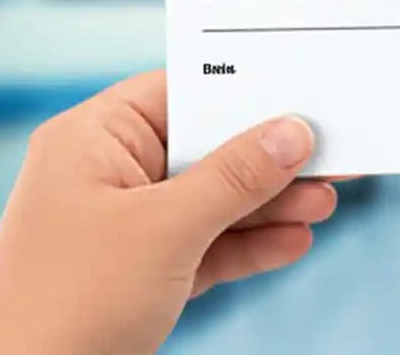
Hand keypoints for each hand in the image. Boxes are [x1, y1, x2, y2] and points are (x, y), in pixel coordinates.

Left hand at [0, 71, 338, 354]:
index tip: (303, 99)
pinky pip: (209, 244)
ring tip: (324, 203)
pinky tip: (294, 242)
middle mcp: (108, 175)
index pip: (181, 94)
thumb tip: (291, 134)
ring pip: (214, 200)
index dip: (244, 94)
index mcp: (92, 140)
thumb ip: (235, 178)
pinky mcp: (144, 270)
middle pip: (207, 150)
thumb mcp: (164, 230)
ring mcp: (127, 225)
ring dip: (271, 204)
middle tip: (331, 157)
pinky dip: (251, 245)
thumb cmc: (68, 305)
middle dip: (270, 161)